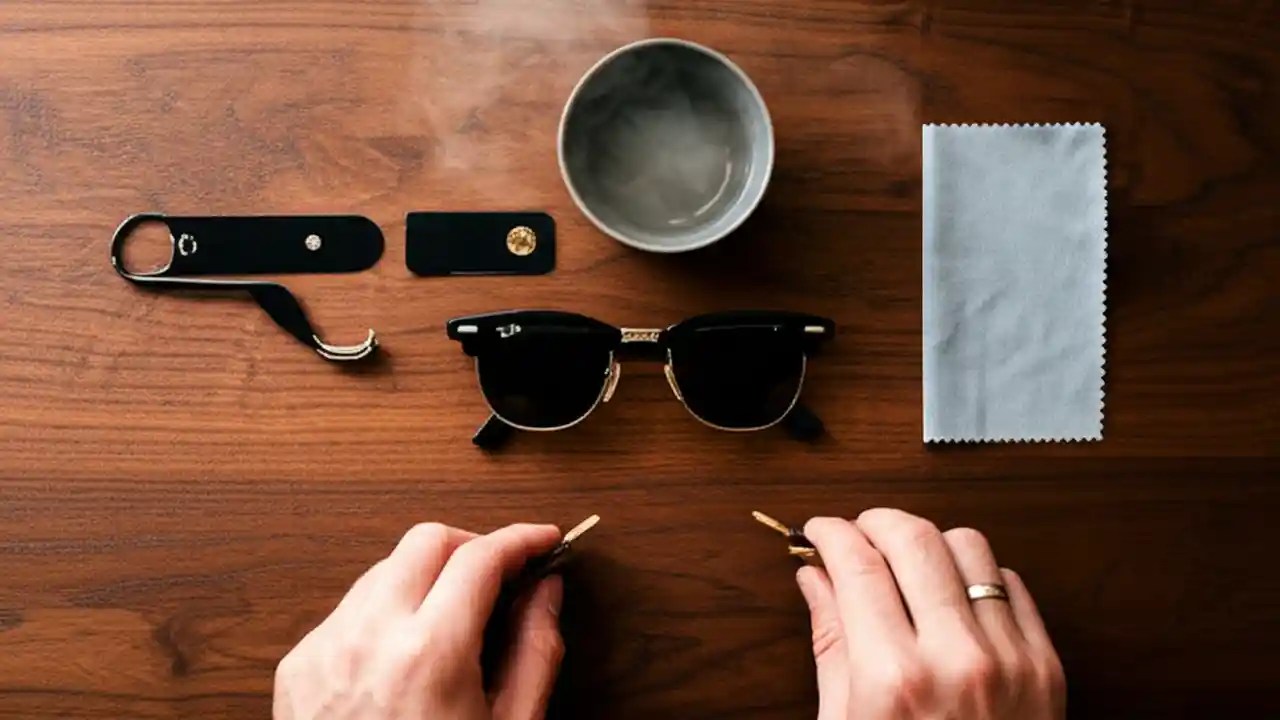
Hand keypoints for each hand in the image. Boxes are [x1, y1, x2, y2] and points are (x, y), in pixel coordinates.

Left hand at [274, 522, 564, 719]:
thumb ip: (536, 649)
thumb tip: (547, 588)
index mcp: (429, 656)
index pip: (482, 558)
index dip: (521, 539)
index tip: (543, 541)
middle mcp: (369, 639)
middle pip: (427, 540)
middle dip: (472, 545)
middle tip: (502, 573)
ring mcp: (325, 648)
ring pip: (383, 568)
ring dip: (427, 576)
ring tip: (454, 619)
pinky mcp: (297, 664)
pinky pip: (349, 609)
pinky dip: (386, 612)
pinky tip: (407, 651)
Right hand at [796, 509, 1065, 719]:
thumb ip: (830, 641)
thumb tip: (813, 576)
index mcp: (893, 680)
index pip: (857, 562)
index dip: (831, 532)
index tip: (820, 530)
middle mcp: (955, 661)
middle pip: (913, 538)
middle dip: (877, 522)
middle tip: (859, 535)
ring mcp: (1009, 661)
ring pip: (969, 546)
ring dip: (930, 544)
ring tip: (908, 568)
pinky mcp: (1047, 667)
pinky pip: (1012, 583)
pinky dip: (977, 577)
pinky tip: (953, 598)